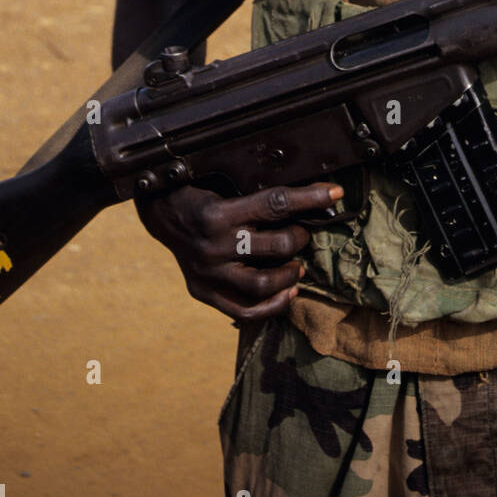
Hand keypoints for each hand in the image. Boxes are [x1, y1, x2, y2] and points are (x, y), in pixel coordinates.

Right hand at [136, 181, 343, 321]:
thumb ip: (258, 196)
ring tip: (298, 266)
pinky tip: (288, 292)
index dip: (310, 198)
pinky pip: (244, 310)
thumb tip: (307, 196)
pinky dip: (273, 305)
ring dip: (290, 274)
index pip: (276, 203)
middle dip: (299, 238)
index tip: (335, 193)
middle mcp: (213, 245)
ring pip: (262, 284)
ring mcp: (207, 273)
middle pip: (275, 247)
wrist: (161, 214)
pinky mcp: (203, 291)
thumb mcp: (225, 186)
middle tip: (303, 233)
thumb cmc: (202, 194)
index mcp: (218, 213)